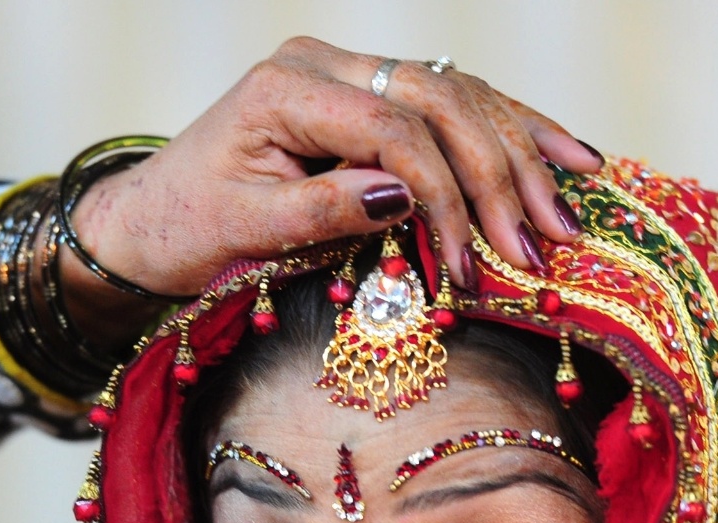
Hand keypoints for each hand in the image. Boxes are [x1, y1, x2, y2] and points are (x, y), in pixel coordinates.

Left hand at [63, 36, 601, 335]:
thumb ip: (319, 209)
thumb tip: (401, 195)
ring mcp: (350, 73)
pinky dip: (510, 133)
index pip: (393, 128)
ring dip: (519, 154)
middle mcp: (323, 63)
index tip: (469, 264)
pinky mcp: (369, 95)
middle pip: (440, 101)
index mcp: (286, 86)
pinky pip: (454, 103)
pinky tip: (566, 155)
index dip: (443, 195)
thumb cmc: (187, 230)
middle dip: (497, 176)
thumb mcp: (242, 230)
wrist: (149, 219)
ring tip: (568, 210)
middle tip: (537, 244)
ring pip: (459, 94)